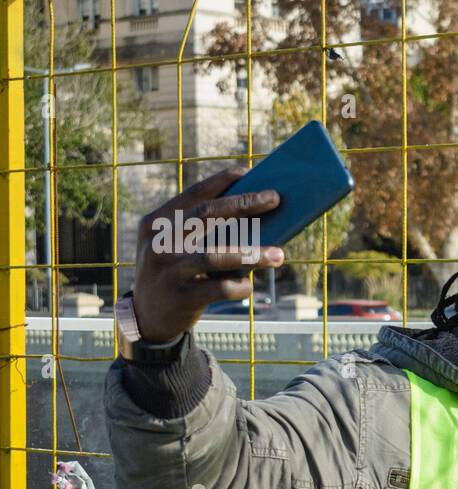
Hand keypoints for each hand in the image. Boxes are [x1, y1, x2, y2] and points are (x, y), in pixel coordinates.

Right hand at [131, 167, 282, 341]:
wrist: (148, 316)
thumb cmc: (175, 273)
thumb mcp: (174, 246)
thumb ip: (200, 231)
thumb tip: (256, 214)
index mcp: (157, 223)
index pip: (193, 194)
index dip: (222, 181)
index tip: (249, 172)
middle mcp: (158, 242)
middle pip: (206, 215)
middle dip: (245, 204)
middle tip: (275, 198)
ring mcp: (168, 270)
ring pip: (215, 255)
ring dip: (252, 254)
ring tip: (280, 255)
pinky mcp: (180, 296)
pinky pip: (219, 288)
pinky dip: (239, 286)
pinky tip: (249, 286)